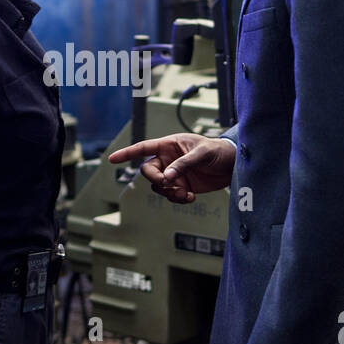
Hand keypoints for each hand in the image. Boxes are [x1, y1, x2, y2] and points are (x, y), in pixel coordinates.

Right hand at [108, 133, 234, 203]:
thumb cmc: (218, 150)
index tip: (112, 159)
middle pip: (148, 171)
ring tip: (185, 194)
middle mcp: (168, 159)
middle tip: (168, 183)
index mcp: (169, 144)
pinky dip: (177, 199)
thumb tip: (168, 177)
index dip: (127, 153)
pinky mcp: (182, 186)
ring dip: (168, 193)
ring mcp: (174, 174)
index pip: (143, 148)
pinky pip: (170, 196)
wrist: (232, 165)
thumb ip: (183, 164)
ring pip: (158, 187)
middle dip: (156, 180)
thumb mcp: (202, 153)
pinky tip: (190, 198)